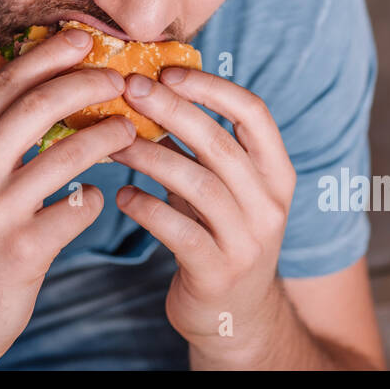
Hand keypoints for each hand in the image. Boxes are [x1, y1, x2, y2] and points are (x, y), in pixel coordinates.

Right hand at [0, 26, 135, 369]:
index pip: (5, 84)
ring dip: (108, 136)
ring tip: (130, 131)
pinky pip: (77, 208)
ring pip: (67, 153)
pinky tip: (97, 199)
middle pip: (38, 105)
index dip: (49, 55)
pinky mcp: (21, 250)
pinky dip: (96, 198)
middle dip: (88, 82)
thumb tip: (39, 89)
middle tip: (120, 79)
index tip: (83, 39)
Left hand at [110, 68, 296, 364]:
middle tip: (129, 89)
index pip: (254, 114)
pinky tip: (121, 196)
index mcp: (276, 172)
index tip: (167, 71)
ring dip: (149, 156)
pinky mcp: (218, 273)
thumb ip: (201, 146)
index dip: (211, 87)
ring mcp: (248, 241)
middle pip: (220, 143)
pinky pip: (178, 231)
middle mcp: (269, 204)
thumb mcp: (224, 188)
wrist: (234, 318)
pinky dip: (146, 208)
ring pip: (197, 183)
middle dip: (171, 110)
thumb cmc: (219, 235)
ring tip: (113, 142)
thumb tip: (149, 87)